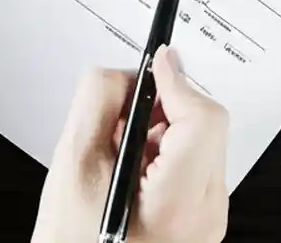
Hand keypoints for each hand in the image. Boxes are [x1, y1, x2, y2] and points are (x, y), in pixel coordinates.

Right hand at [31, 46, 228, 242]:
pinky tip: (130, 172)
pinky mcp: (200, 220)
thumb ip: (99, 102)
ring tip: (118, 153)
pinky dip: (163, 155)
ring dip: (161, 131)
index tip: (158, 60)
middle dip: (164, 107)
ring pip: (199, 143)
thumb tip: (125, 72)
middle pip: (204, 126)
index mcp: (179, 203)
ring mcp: (208, 220)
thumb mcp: (72, 165)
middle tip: (120, 115)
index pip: (202, 118)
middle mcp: (205, 213)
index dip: (177, 81)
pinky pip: (193, 167)